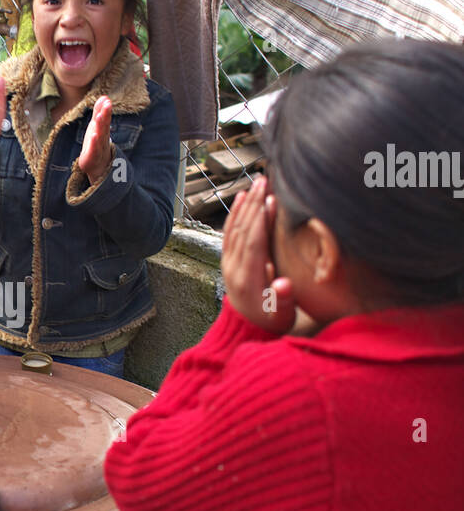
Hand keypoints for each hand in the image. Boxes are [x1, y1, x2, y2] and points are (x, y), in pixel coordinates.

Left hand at [77, 96, 112, 183]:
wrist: (97, 167)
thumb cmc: (96, 144)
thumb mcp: (96, 127)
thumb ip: (99, 112)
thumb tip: (104, 97)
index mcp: (103, 131)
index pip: (105, 119)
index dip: (106, 110)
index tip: (107, 100)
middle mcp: (102, 139)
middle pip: (104, 126)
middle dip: (105, 115)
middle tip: (107, 104)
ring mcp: (98, 149)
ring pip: (100, 137)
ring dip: (101, 127)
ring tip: (100, 116)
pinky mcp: (91, 158)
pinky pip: (94, 150)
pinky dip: (94, 143)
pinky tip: (93, 135)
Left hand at [221, 176, 295, 332]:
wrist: (247, 329)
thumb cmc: (271, 321)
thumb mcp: (281, 316)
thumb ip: (282, 300)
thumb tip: (283, 284)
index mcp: (247, 279)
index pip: (254, 243)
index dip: (262, 220)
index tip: (271, 199)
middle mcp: (233, 268)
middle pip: (243, 230)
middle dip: (253, 204)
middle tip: (264, 181)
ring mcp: (227, 263)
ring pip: (234, 228)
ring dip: (245, 204)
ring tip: (255, 183)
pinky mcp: (226, 260)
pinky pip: (228, 232)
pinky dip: (234, 214)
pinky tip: (240, 198)